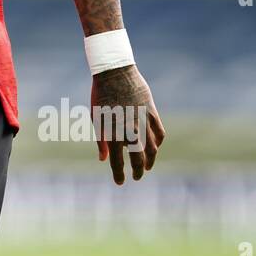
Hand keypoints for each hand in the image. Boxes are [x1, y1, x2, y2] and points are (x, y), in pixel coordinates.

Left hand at [90, 64, 164, 184]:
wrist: (114, 72)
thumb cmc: (100, 96)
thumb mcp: (96, 118)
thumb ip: (101, 140)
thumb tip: (103, 159)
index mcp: (112, 133)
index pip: (117, 162)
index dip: (119, 174)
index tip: (121, 182)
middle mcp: (129, 130)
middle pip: (138, 158)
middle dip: (138, 171)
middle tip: (136, 177)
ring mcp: (143, 121)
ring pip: (153, 148)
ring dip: (151, 160)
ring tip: (147, 166)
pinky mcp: (152, 112)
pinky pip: (159, 132)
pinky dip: (158, 142)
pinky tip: (155, 146)